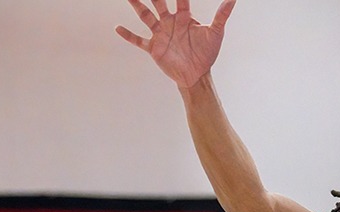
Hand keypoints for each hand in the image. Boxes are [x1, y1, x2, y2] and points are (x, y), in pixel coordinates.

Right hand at [116, 0, 233, 88]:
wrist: (197, 75)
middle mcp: (169, 22)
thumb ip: (222, 15)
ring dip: (137, 6)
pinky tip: (117, 28)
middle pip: (158, 2)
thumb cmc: (207, 54)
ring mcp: (160, 34)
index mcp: (183, 17)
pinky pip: (138, 40)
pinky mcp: (154, 48)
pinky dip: (128, 35)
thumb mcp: (216, 33)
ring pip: (145, 16)